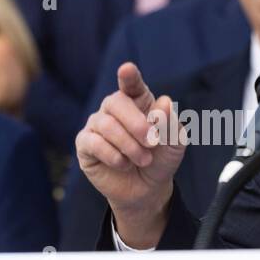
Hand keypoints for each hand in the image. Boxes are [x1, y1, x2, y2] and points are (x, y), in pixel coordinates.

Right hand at [75, 62, 186, 247]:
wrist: (148, 190)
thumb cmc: (161, 159)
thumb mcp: (174, 143)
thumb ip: (170, 123)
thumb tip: (164, 103)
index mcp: (137, 101)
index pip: (131, 84)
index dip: (129, 76)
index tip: (127, 69)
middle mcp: (114, 109)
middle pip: (116, 102)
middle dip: (136, 123)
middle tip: (152, 142)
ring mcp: (97, 126)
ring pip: (106, 124)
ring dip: (129, 144)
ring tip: (144, 159)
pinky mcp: (85, 146)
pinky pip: (93, 143)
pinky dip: (113, 155)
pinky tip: (124, 164)